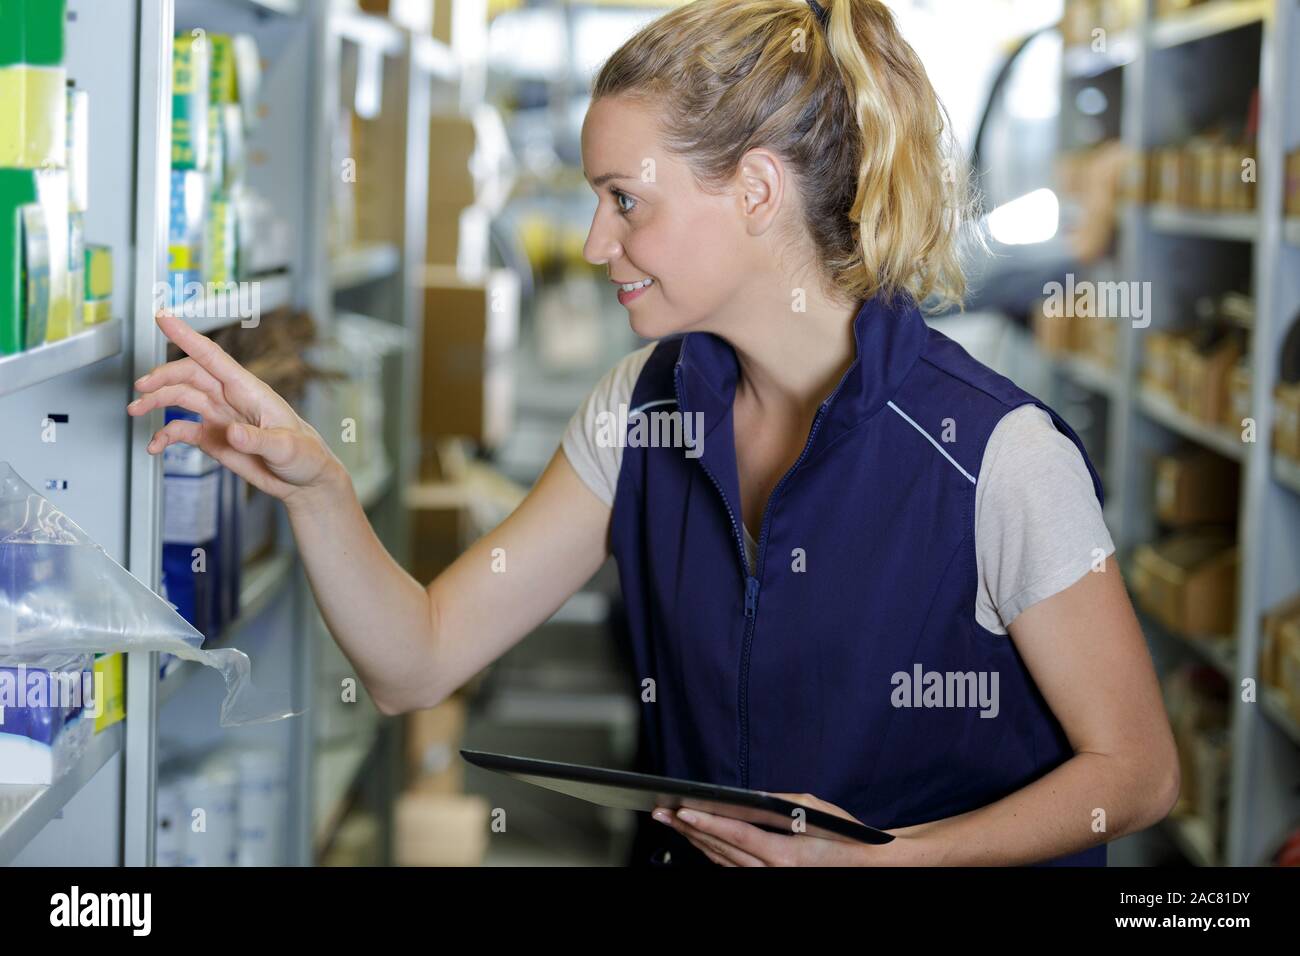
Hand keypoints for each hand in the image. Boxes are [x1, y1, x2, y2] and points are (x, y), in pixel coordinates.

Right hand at [128, 311, 347, 512]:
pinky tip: (155, 446)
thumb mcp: (286, 448)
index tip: (163, 317)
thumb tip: (232, 432)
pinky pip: (182, 429)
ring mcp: (221, 416)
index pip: (213, 357)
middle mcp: (231, 399)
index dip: (187, 336)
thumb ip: (259, 440)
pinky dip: (165, 435)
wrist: (305, 482)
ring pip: (181, 398)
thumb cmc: (306, 456)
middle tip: (141, 387)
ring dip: (156, 401)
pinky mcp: (215, 437)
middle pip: (190, 375)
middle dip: (163, 377)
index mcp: (250, 391)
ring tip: (135, 411)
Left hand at [651, 792, 906, 866]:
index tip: (684, 812)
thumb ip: (778, 802)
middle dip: (691, 831)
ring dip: (696, 842)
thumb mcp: (814, 809)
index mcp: (787, 856)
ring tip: (673, 824)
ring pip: (723, 862)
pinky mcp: (771, 881)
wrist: (868, 863)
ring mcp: (772, 881)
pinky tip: (698, 841)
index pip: (738, 837)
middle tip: (664, 813)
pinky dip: (714, 854)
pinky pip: (734, 870)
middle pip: (723, 851)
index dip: (708, 824)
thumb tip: (747, 797)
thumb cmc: (846, 835)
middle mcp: (776, 873)